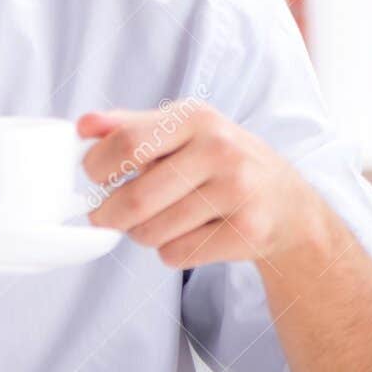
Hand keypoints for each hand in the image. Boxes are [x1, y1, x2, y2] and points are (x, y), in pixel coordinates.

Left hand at [78, 100, 320, 269]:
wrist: (287, 203)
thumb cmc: (222, 162)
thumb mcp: (182, 131)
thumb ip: (129, 126)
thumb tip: (84, 125)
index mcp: (197, 117)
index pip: (126, 144)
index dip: (97, 167)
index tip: (95, 178)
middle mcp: (220, 149)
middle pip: (135, 198)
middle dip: (109, 214)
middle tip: (106, 216)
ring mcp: (237, 191)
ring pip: (152, 232)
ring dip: (142, 235)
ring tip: (159, 221)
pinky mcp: (247, 231)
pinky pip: (177, 254)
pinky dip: (171, 252)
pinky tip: (190, 235)